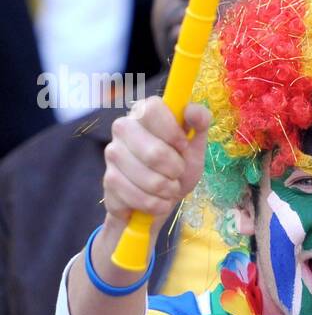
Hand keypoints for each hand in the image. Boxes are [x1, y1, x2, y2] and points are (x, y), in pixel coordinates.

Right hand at [102, 98, 210, 241]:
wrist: (160, 198)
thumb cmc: (178, 164)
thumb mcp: (196, 143)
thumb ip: (200, 122)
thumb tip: (192, 110)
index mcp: (144, 112)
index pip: (152, 110)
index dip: (173, 133)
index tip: (183, 146)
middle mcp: (122, 128)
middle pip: (154, 153)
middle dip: (176, 170)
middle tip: (177, 172)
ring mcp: (112, 154)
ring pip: (149, 180)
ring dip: (168, 190)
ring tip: (168, 187)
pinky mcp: (108, 180)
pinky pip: (139, 198)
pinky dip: (156, 205)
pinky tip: (156, 200)